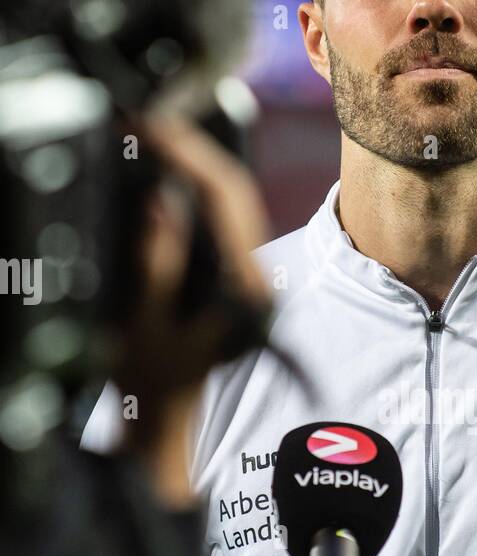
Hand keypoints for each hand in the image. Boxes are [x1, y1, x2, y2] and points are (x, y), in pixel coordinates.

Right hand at [113, 113, 271, 502]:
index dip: (187, 153)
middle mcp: (255, 282)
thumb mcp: (145, 328)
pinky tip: (163, 177)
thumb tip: (160, 202)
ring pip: (227, 204)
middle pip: (233, 192)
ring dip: (190, 166)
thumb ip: (156, 264)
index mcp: (242, 290)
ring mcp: (245, 282)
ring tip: (149, 137)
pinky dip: (189, 193)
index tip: (149, 126)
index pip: (225, 198)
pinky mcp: (230, 283)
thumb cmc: (155, 393)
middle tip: (143, 122)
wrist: (167, 433)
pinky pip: (215, 223)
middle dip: (190, 149)